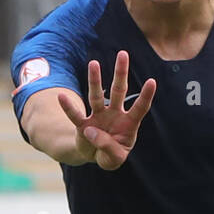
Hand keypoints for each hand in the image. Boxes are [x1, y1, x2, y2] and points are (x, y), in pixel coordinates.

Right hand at [57, 50, 155, 169]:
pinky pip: (75, 115)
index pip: (140, 108)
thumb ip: (108, 147)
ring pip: (97, 96)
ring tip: (94, 63)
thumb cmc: (110, 155)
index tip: (152, 81)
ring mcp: (98, 117)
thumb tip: (91, 131)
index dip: (145, 96)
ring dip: (95, 80)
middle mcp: (115, 115)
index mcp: (129, 123)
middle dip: (121, 73)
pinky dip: (68, 107)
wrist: (95, 156)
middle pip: (118, 91)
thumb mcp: (114, 159)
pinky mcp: (83, 125)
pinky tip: (61, 97)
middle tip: (123, 53)